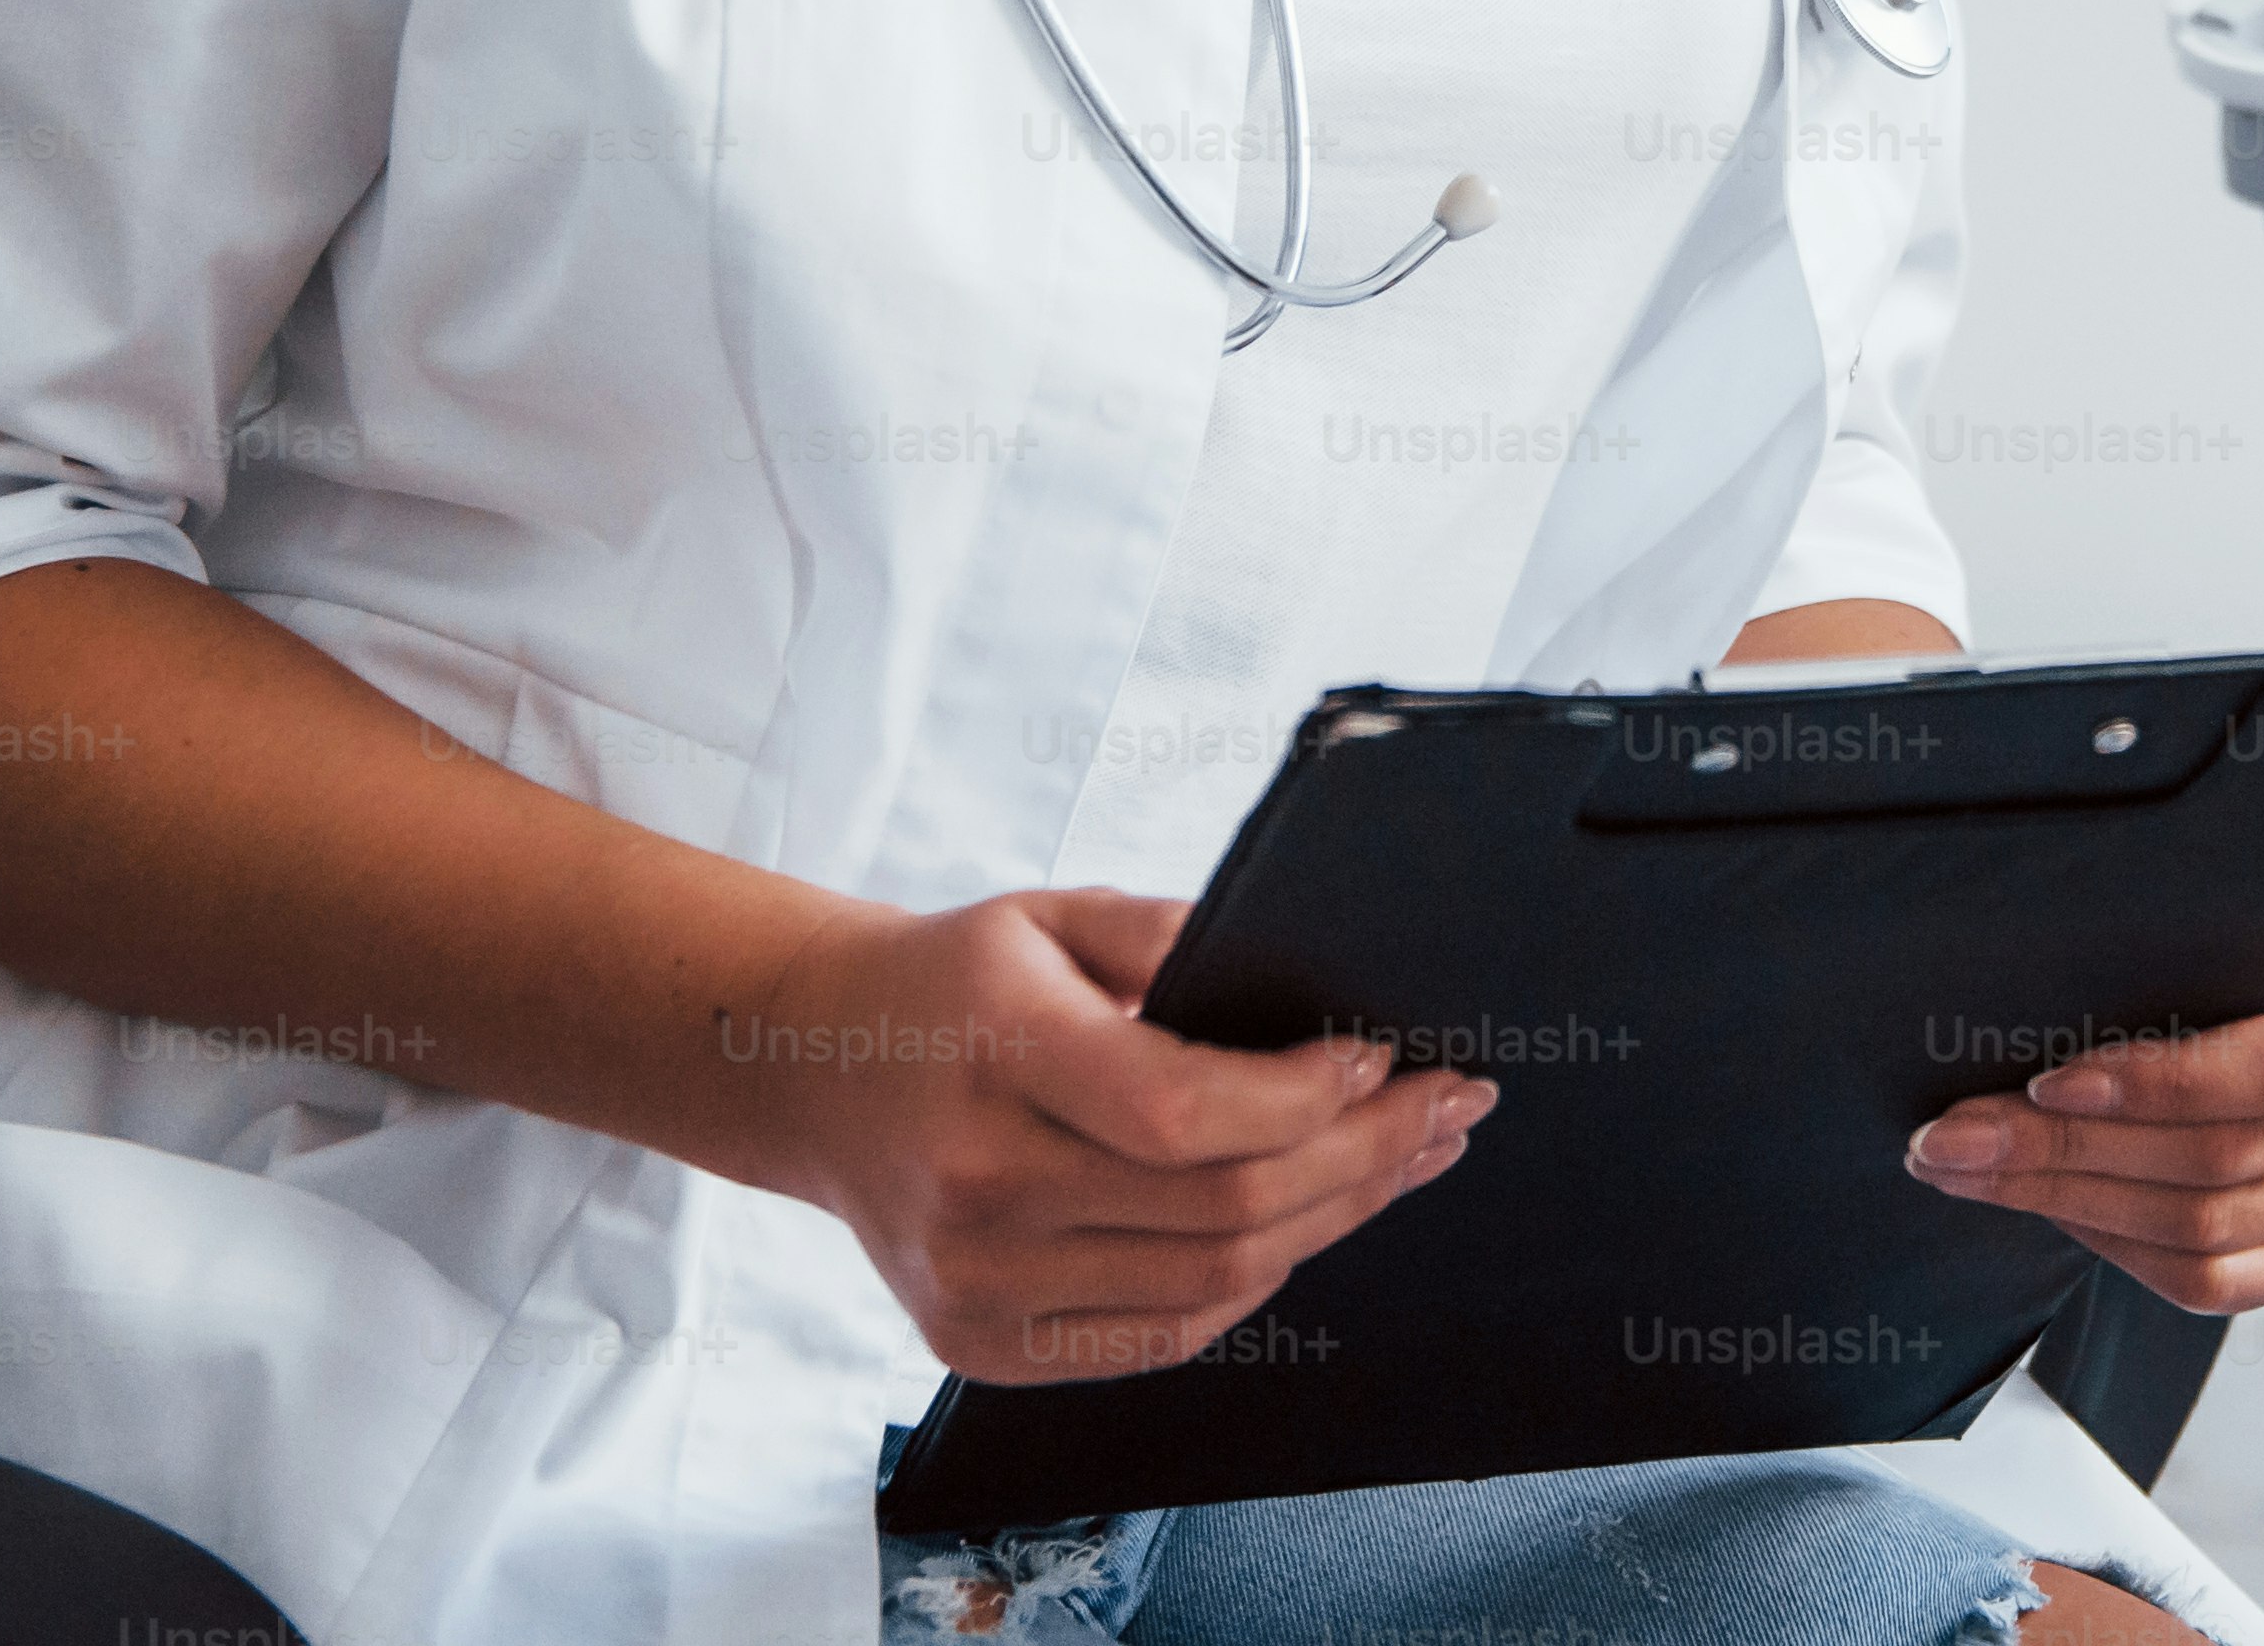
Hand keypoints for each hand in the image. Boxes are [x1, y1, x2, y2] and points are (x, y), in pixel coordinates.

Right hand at [714, 885, 1490, 1382]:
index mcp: (990, 1061)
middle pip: (1219, 1210)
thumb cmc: (955, 983)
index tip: (1387, 1060)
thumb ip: (1178, 939)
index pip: (1179, 1114)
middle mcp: (975, 1189)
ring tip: (1407, 1161)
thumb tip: (1318, 992)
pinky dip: (1254, 1283)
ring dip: (1332, 1222)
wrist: (815, 1070)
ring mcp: (974, 1287)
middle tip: (1448, 1109)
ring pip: (1210, 1286)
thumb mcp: (1052, 916)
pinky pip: (1160, 1336)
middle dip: (1363, 1160)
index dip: (1303, 1099)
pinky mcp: (982, 1347)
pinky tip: (1313, 1221)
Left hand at [1901, 941, 2263, 1317]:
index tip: (2046, 1079)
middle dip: (2063, 1147)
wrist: (2226, 1000)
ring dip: (2062, 1199)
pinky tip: (2043, 1206)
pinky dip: (2113, 1247)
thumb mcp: (2177, 926)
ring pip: (2199, 1230)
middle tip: (1952, 1135)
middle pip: (2214, 1160)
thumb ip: (2137, 949)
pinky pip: (2208, 1284)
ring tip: (1964, 1168)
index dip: (2161, 1083)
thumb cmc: (2186, 952)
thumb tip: (2008, 972)